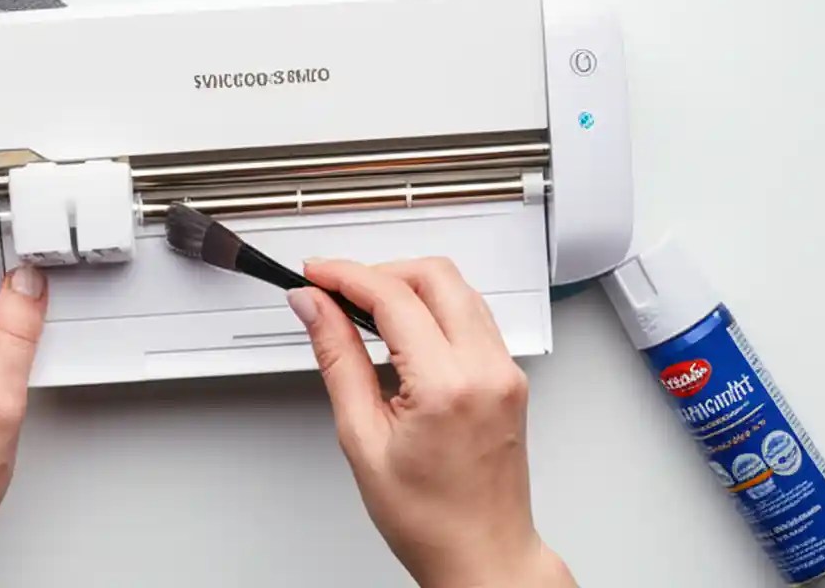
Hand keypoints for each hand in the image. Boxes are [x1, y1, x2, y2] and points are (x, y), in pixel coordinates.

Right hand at [287, 258, 574, 587]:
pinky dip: (434, 308)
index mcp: (447, 387)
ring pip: (457, 289)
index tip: (316, 274)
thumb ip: (337, 360)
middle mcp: (486, 370)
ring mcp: (505, 371)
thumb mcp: (362, 438)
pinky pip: (472, 316)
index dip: (346, 275)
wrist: (481, 554)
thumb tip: (315, 310)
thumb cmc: (429, 518)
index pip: (393, 297)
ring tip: (364, 309)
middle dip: (379, 270)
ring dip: (408, 285)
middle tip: (337, 288)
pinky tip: (401, 330)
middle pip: (434, 274)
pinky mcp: (509, 376)